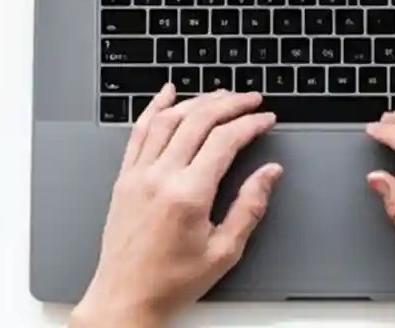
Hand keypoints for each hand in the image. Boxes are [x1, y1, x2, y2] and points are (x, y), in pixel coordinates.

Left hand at [71, 86, 280, 327]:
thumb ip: (250, 207)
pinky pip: (139, 132)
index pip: (225, 141)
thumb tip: (269, 173)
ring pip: (169, 120)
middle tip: (251, 99)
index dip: (250, 124)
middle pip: (198, 121)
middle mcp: (160, 177)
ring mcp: (138, 175)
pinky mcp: (124, 178)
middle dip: (229, 104)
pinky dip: (154, 108)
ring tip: (221, 94)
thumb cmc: (172, 283)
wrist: (125, 299)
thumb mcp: (224, 252)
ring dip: (198, 101)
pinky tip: (168, 94)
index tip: (266, 119)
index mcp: (188, 195)